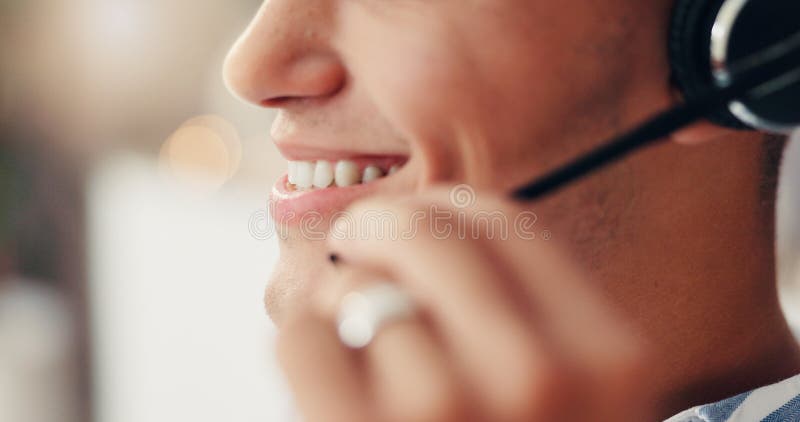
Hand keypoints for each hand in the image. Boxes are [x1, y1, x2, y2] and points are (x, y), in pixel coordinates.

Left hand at [277, 187, 650, 421]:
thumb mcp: (573, 403)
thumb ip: (527, 320)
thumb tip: (428, 229)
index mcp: (606, 358)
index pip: (503, 225)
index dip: (446, 208)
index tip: (415, 217)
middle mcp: (538, 377)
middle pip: (427, 234)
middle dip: (380, 225)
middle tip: (357, 237)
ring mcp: (446, 413)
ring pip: (355, 289)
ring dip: (342, 307)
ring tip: (358, 353)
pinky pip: (300, 336)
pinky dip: (301, 345)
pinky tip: (328, 379)